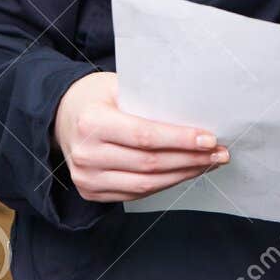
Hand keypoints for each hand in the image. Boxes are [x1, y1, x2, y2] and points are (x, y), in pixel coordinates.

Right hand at [53, 71, 226, 201]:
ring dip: (183, 175)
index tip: (210, 139)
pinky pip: (136, 193)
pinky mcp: (91, 191)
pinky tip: (184, 173)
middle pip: (149, 164)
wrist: (59, 115)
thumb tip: (196, 112)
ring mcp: (86, 177)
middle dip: (190, 160)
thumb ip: (149, 100)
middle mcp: (86, 154)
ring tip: (208, 164)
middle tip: (219, 153)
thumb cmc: (96, 96)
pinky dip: (164, 184)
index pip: (145, 136)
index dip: (180, 140)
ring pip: (145, 184)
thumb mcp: (118, 86)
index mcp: (92, 122)